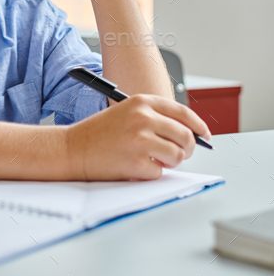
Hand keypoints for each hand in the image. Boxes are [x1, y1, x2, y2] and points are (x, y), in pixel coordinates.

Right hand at [63, 95, 211, 180]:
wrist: (72, 149)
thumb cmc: (99, 134)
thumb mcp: (127, 113)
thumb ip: (156, 118)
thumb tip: (190, 134)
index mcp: (142, 102)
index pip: (183, 112)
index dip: (198, 126)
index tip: (204, 136)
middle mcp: (143, 118)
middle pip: (186, 136)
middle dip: (187, 149)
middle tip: (180, 154)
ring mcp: (140, 140)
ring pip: (177, 155)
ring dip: (169, 162)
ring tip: (151, 159)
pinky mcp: (137, 162)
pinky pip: (160, 171)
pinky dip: (151, 172)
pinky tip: (134, 166)